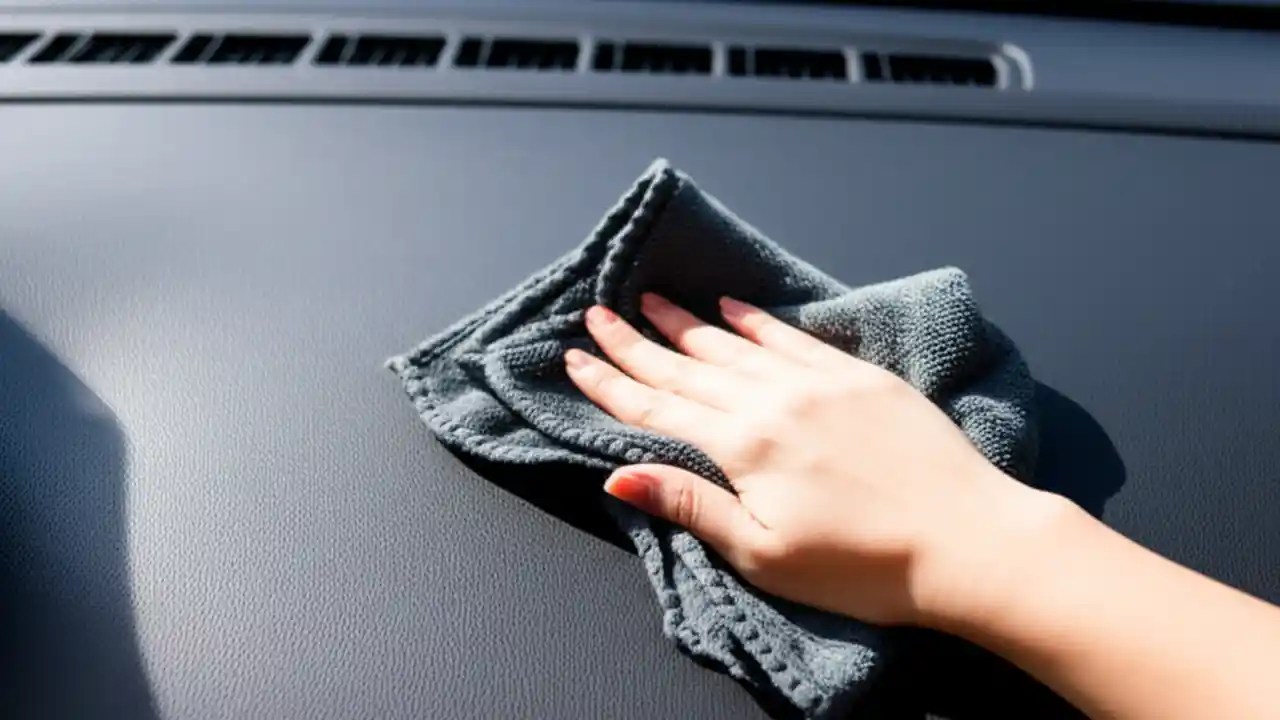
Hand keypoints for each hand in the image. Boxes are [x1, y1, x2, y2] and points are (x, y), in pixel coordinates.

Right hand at [564, 294, 1065, 626]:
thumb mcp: (762, 553)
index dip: (610, 384)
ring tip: (650, 301)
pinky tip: (732, 307)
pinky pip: (791, 337)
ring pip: (733, 344)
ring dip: (685, 324)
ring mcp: (817, 382)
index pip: (657, 408)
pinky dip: (756, 320)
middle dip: (636, 343)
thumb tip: (618, 475)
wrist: (967, 540)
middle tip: (597, 314)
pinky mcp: (859, 377)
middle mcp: (772, 402)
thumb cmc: (862, 566)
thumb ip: (690, 505)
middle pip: (686, 367)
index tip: (574, 358)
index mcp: (743, 447)